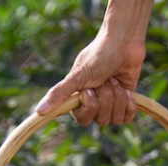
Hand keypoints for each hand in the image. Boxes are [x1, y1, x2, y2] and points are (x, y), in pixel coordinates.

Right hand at [34, 5, 150, 126]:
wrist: (124, 43)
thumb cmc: (98, 56)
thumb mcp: (77, 76)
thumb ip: (59, 94)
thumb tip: (38, 111)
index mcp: (78, 99)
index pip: (82, 120)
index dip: (89, 107)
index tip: (90, 90)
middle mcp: (94, 104)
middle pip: (101, 120)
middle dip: (106, 99)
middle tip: (105, 81)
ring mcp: (110, 105)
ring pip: (115, 119)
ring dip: (117, 97)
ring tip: (114, 80)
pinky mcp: (125, 103)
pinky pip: (127, 117)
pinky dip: (129, 102)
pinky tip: (127, 89)